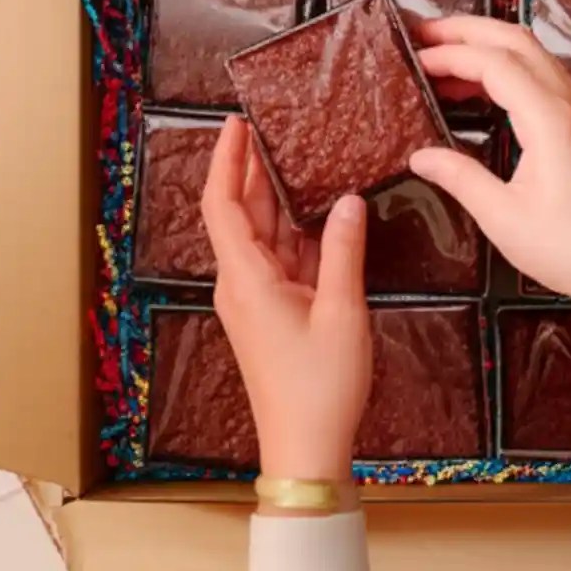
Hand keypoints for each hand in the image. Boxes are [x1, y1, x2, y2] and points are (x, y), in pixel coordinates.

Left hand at [201, 117, 371, 487]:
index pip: (223, 204)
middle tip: (274, 129)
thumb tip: (348, 201)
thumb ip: (343, 251)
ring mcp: (254, 300)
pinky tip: (319, 215)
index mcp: (246, 279)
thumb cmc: (319, 387)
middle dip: (253, 170)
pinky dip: (295, 234)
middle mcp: (241, 285)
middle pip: (240, 214)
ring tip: (300, 160)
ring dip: (277, 201)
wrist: (305, 447)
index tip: (237, 123)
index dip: (226, 160)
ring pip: (261, 236)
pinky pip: (278, 261)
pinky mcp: (270, 314)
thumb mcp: (341, 312)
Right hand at [410, 17, 570, 335]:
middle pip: (516, 40)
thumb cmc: (570, 250)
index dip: (450, 54)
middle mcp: (569, 102)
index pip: (494, 63)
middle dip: (467, 30)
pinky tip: (478, 89)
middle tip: (421, 34)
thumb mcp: (504, 219)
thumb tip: (419, 155)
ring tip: (441, 57)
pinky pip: (542, 76)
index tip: (412, 59)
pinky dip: (506, 68)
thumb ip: (460, 178)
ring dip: (487, 46)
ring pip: (532, 54)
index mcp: (550, 119)